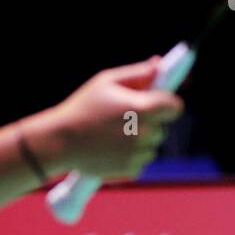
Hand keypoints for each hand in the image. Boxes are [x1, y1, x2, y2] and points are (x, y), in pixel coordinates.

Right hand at [46, 57, 183, 180]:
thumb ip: (137, 74)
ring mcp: (139, 154)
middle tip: (124, 118)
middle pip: (162, 127)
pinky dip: (130, 157)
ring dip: (141, 141)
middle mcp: (146, 132)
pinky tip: (111, 148)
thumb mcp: (107, 82)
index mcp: (144, 108)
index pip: (175, 107)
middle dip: (149, 122)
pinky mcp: (131, 170)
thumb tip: (159, 65)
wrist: (60, 142)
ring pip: (152, 146)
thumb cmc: (82, 108)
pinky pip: (140, 161)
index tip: (157, 103)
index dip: (167, 104)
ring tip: (114, 134)